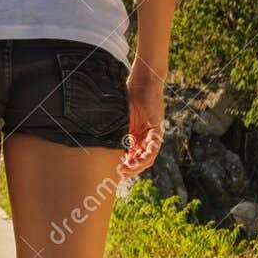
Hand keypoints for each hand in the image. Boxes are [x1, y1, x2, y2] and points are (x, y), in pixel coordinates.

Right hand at [121, 57, 166, 175]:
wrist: (141, 85)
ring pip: (148, 157)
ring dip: (138, 165)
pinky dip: (147, 154)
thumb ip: (114, 133)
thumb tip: (99, 146)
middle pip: (140, 160)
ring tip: (128, 168)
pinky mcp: (158, 130)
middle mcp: (144, 139)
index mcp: (134, 137)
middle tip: (120, 172)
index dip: (124, 165)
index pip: (130, 156)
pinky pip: (154, 147)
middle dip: (130, 168)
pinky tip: (139, 158)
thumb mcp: (118, 120)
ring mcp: (152, 135)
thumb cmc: (128, 99)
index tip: (114, 170)